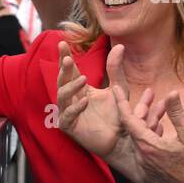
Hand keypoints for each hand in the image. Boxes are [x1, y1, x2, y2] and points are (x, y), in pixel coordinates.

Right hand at [56, 40, 127, 158]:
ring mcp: (69, 112)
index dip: (65, 57)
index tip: (62, 43)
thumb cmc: (118, 115)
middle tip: (67, 59)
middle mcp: (72, 99)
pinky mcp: (70, 126)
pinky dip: (75, 108)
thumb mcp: (118, 88)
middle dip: (64, 69)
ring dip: (71, 87)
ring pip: (62, 96)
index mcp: (80, 88)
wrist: (121, 139)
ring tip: (83, 79)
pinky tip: (85, 101)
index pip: (70, 70)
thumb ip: (116, 68)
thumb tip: (120, 45)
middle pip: (63, 80)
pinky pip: (67, 115)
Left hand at [112, 83, 183, 182]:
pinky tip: (162, 126)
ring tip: (162, 107)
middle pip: (135, 127)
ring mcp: (146, 164)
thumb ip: (177, 112)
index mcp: (148, 146)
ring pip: (142, 136)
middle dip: (143, 108)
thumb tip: (172, 93)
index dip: (121, 102)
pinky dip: (152, 133)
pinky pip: (146, 147)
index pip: (128, 120)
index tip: (115, 89)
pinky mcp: (152, 169)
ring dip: (150, 121)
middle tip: (150, 94)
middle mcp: (142, 156)